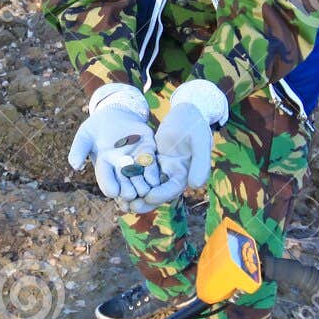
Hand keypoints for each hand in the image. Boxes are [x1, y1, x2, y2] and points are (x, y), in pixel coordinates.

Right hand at [67, 83, 162, 204]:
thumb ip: (79, 149)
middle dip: (128, 190)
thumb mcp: (84, 136)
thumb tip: (75, 165)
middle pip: (125, 183)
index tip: (113, 192)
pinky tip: (154, 178)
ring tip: (145, 190)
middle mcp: (121, 168)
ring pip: (140, 177)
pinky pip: (152, 163)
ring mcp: (135, 160)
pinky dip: (152, 171)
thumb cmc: (96, 127)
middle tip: (131, 195)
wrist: (114, 113)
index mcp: (105, 167)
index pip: (107, 181)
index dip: (109, 187)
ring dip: (142, 184)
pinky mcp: (148, 150)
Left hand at [127, 79, 228, 212]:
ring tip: (121, 201)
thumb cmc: (196, 126)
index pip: (172, 189)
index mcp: (185, 174)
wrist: (188, 112)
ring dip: (135, 193)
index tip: (148, 198)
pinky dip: (130, 178)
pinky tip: (118, 183)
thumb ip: (200, 164)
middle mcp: (172, 174)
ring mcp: (160, 167)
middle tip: (130, 207)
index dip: (161, 195)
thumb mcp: (200, 143)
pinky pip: (139, 171)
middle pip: (157, 192)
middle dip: (145, 201)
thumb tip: (195, 185)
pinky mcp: (150, 159)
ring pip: (146, 184)